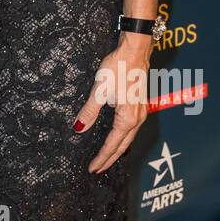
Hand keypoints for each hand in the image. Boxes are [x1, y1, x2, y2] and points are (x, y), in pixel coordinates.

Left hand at [73, 37, 150, 173]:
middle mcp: (137, 118)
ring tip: (105, 158)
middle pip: (122, 145)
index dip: (101, 158)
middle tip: (97, 169)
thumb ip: (89, 112)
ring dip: (117, 150)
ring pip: (128, 138)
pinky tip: (117, 138)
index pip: (112, 145)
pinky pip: (131, 129)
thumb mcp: (99, 90)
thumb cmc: (118, 67)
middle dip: (110, 159)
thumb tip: (79, 129)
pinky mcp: (139, 105)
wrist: (135, 51)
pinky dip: (123, 138)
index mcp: (127, 118)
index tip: (92, 169)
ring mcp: (140, 112)